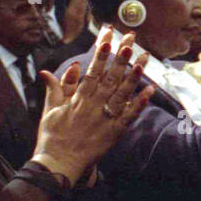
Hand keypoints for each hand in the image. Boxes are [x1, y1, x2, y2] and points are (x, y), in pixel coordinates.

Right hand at [31, 27, 151, 184]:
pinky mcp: (114, 133)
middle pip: (110, 77)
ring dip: (134, 75)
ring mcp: (105, 119)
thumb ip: (55, 89)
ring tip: (143, 58)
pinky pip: (130, 116)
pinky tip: (150, 90)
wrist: (58, 163)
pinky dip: (139, 103)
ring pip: (122, 93)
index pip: (92, 70)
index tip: (108, 37)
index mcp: (78, 99)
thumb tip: (50, 70)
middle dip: (121, 57)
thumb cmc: (53, 136)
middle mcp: (93, 106)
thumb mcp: (50, 110)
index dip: (101, 53)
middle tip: (130, 39)